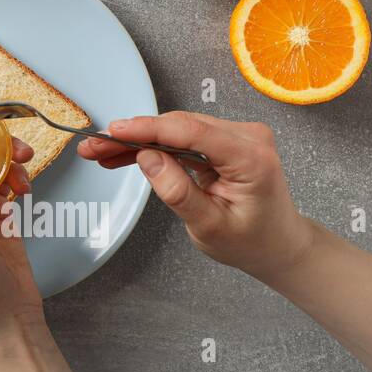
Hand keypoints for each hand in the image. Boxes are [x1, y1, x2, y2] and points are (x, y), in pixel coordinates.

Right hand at [77, 112, 313, 280]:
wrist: (277, 245)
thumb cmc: (251, 242)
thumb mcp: (209, 227)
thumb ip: (178, 192)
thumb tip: (147, 158)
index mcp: (251, 158)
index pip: (191, 131)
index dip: (148, 128)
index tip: (114, 130)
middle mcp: (247, 137)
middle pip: (178, 126)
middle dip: (133, 136)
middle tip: (94, 147)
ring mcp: (237, 136)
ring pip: (175, 129)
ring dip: (138, 140)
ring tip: (102, 152)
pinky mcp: (224, 140)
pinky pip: (181, 137)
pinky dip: (154, 146)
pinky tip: (125, 154)